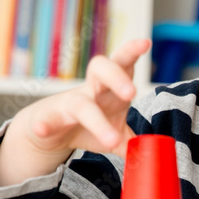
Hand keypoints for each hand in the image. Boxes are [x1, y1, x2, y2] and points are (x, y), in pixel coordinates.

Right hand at [28, 37, 150, 157]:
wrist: (49, 131)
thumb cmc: (88, 125)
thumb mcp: (116, 133)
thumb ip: (135, 143)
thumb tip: (156, 154)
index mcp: (111, 89)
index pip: (122, 64)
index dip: (131, 52)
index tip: (146, 43)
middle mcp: (91, 91)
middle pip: (100, 69)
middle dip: (116, 76)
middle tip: (131, 93)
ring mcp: (69, 104)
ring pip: (81, 104)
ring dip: (96, 120)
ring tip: (111, 140)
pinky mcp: (49, 119)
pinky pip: (46, 120)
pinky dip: (44, 125)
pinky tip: (42, 130)